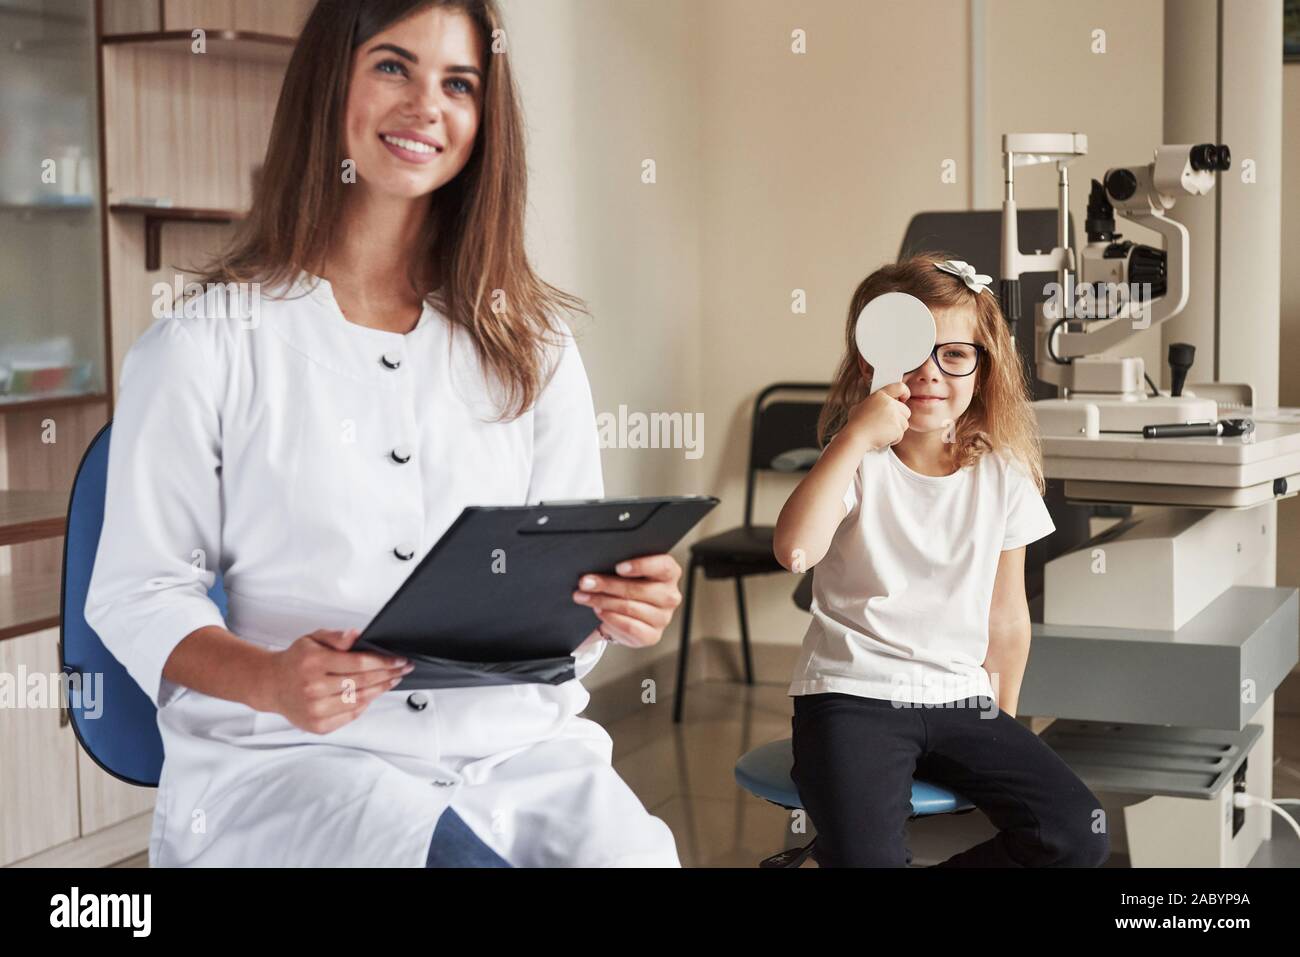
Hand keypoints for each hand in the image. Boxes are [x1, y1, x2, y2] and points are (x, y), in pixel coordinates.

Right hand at [257, 629, 412, 733]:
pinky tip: (372, 694)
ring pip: (359, 700)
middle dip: (388, 675)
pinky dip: (364, 704)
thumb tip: (357, 636)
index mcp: (314, 663)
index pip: (358, 663)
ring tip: (392, 680)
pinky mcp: (318, 725)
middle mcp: (313, 688)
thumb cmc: (296, 660)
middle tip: (403, 669)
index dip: (383, 662)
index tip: (400, 660)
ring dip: (380, 690)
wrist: (272, 685)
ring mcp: (315, 709)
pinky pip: (351, 715)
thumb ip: (336, 637)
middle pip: (362, 682)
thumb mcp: (313, 638)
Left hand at [571, 553, 682, 648]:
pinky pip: (629, 627)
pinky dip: (610, 618)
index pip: (663, 566)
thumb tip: (597, 566)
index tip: (618, 567)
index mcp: (669, 574)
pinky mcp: (652, 635)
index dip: (641, 565)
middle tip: (586, 582)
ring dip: (602, 601)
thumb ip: (620, 566)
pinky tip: (599, 611)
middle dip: (607, 585)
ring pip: (629, 607)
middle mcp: (670, 596)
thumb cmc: (626, 587)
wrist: (623, 616)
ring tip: (584, 597)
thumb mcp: (626, 573)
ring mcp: (663, 618)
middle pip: (638, 588)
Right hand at [844, 381, 910, 450]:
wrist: (855, 438)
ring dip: (896, 429)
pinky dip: (894, 438)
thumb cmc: (855, 425)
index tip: (904, 398)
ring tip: (882, 431)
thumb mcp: (860, 407)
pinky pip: (901, 434)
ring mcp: (894, 416)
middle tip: (887, 423)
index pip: (900, 387)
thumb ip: (873, 403)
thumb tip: (874, 405)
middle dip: (899, 418)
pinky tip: (883, 438)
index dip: (905, 393)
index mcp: (880, 395)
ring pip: (904, 423)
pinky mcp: (897, 428)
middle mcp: (889, 403)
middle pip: (906, 410)